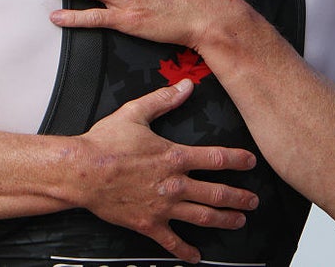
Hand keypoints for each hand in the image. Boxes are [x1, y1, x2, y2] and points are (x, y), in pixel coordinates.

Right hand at [77, 78, 257, 263]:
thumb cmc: (105, 143)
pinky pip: (172, 241)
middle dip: (240, 197)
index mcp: (174, 156)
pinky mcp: (148, 224)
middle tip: (253, 200)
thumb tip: (186, 85)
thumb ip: (164, 99)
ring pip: (203, 217)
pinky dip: (186, 251)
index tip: (252, 162)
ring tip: (239, 221)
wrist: (81, 172)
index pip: (216, 159)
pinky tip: (196, 256)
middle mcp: (174, 184)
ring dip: (225, 220)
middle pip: (217, 193)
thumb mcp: (135, 113)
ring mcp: (163, 207)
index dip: (238, 160)